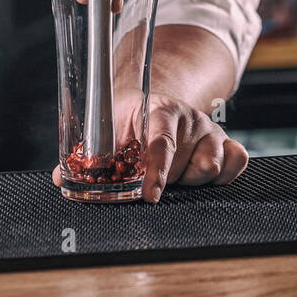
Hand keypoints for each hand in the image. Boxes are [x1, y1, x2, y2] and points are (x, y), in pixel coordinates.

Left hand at [51, 93, 247, 202]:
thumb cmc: (128, 121)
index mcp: (158, 109)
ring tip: (175, 176)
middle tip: (152, 179)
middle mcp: (189, 118)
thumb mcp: (107, 130)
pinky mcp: (227, 142)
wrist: (155, 101)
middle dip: (169, 180)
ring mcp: (210, 130)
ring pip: (212, 167)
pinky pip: (237, 162)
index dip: (156, 171)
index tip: (149, 196)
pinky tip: (203, 178)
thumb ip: (87, 156)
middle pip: (186, 164)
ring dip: (192, 181)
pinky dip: (224, 176)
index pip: (161, 142)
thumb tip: (60, 177)